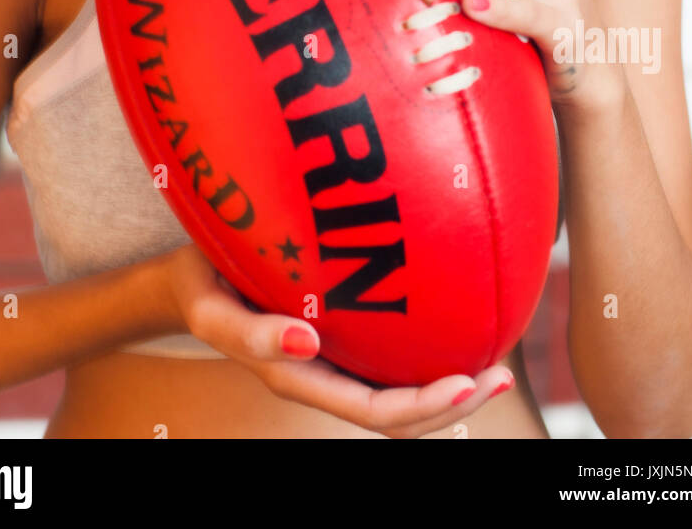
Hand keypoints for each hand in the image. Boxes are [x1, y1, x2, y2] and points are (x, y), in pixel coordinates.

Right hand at [169, 244, 514, 437]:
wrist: (187, 275)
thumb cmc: (202, 284)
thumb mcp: (213, 309)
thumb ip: (252, 331)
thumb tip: (309, 340)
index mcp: (299, 377)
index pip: (374, 411)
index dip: (424, 407)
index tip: (467, 383)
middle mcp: (325, 374)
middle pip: (400, 416)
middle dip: (455, 403)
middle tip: (504, 375)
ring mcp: (335, 358)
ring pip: (403, 393)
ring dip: (453, 387)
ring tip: (500, 365)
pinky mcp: (342, 334)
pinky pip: (392, 360)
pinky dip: (431, 358)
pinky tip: (464, 333)